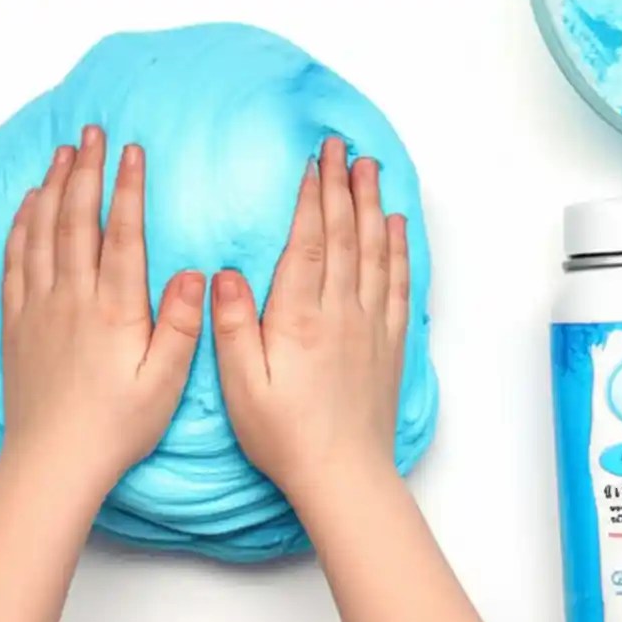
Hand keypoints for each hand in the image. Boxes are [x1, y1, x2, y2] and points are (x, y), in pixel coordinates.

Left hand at [1, 126, 205, 484]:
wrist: (54, 460)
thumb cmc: (116, 426)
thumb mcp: (164, 382)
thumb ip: (180, 325)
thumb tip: (193, 273)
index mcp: (114, 309)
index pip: (122, 233)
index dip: (127, 187)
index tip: (132, 150)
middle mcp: (72, 298)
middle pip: (76, 219)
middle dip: (85, 170)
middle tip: (92, 132)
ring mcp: (38, 307)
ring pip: (41, 232)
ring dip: (52, 187)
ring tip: (62, 153)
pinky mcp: (16, 322)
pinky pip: (14, 261)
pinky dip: (20, 226)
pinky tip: (27, 205)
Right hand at [211, 136, 408, 495]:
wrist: (342, 475)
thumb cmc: (284, 436)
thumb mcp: (241, 385)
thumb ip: (233, 326)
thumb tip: (223, 275)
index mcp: (299, 318)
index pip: (308, 243)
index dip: (310, 198)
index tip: (311, 162)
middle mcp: (341, 312)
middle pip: (345, 235)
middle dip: (341, 186)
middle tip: (341, 146)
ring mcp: (370, 326)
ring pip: (375, 250)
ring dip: (372, 205)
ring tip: (369, 169)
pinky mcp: (388, 344)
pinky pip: (397, 284)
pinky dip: (399, 249)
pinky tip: (396, 226)